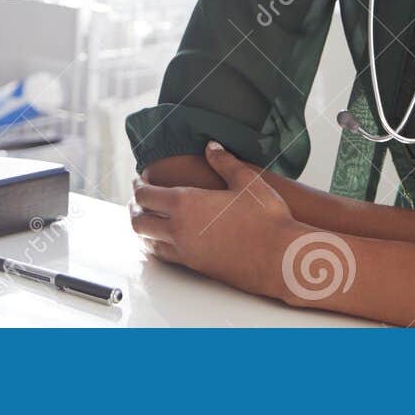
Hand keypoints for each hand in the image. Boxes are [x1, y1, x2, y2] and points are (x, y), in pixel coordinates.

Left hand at [129, 141, 301, 299]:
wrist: (281, 258)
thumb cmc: (267, 218)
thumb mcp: (247, 181)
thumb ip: (224, 161)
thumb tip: (211, 146)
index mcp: (186, 203)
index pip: (146, 195)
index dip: (138, 186)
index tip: (139, 180)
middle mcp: (179, 229)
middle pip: (139, 220)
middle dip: (134, 208)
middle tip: (137, 200)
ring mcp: (186, 251)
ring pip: (148, 241)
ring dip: (143, 229)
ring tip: (147, 219)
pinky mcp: (196, 267)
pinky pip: (165, 256)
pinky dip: (158, 245)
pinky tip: (166, 240)